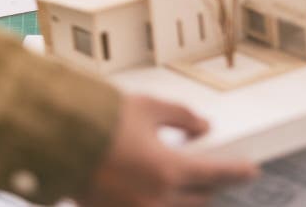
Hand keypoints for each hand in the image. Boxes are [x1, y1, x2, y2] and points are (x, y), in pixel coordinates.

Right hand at [76, 94, 258, 206]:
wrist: (54, 139)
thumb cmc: (101, 120)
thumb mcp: (150, 108)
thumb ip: (182, 118)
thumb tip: (202, 127)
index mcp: (168, 171)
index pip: (216, 174)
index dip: (238, 172)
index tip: (251, 171)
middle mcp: (154, 200)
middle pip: (199, 201)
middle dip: (208, 188)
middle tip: (211, 174)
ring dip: (184, 200)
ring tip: (184, 185)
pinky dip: (156, 203)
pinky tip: (150, 190)